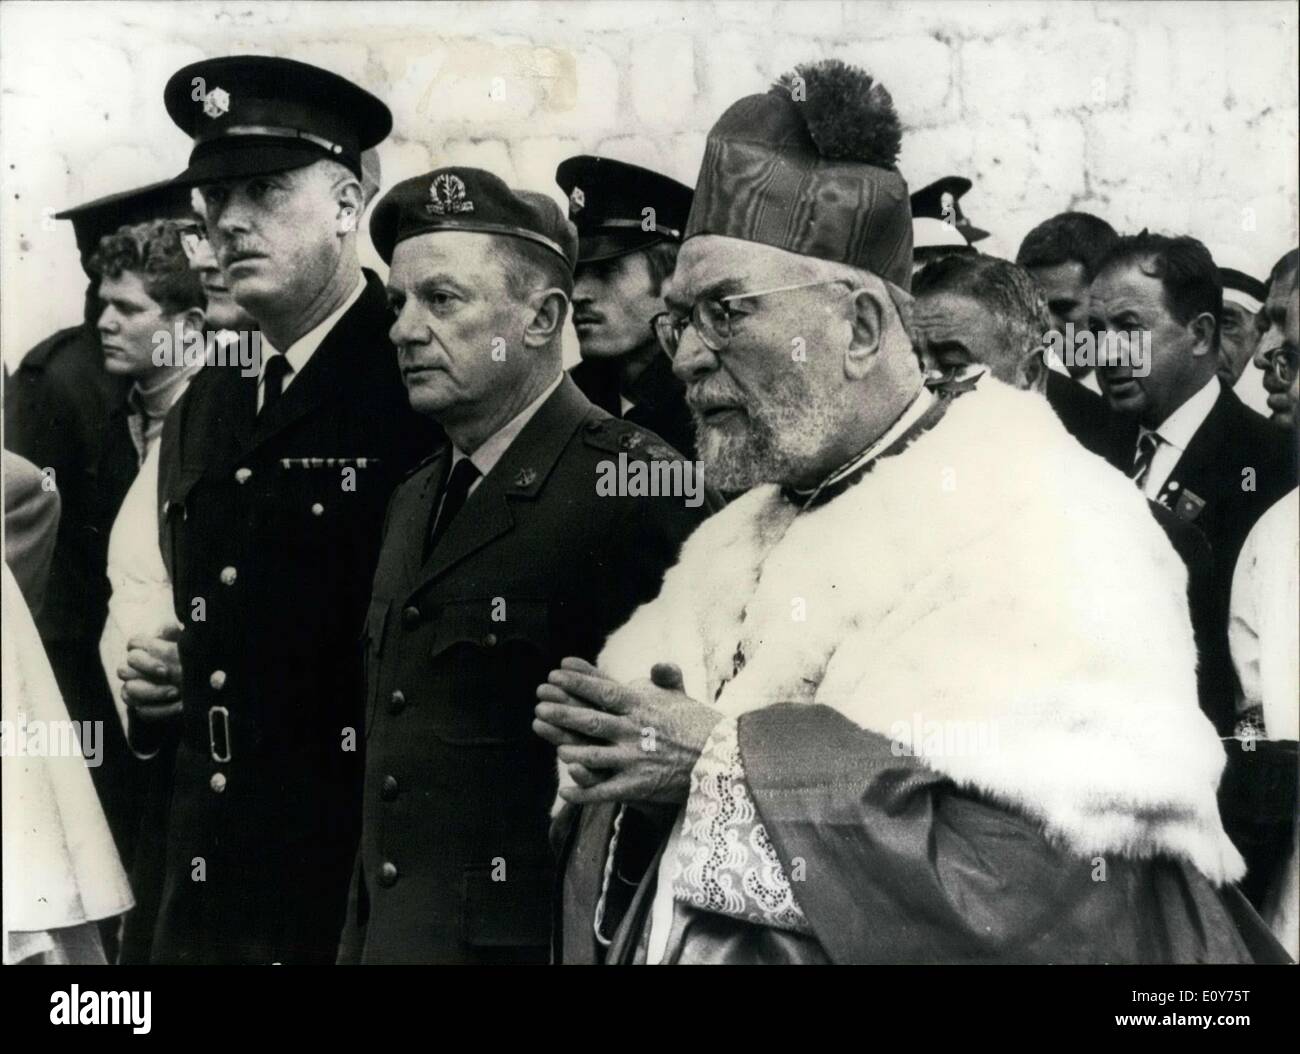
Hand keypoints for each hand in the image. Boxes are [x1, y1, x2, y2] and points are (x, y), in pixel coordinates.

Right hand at [119, 622, 183, 721]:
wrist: (204, 684)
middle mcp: (134, 670)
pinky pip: (143, 712)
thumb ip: (177, 635)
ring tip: (176, 691)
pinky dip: (162, 710)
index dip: (144, 647)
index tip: (163, 655)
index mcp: (144, 650)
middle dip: (146, 671)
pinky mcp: (143, 708)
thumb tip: (171, 627)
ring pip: (129, 691)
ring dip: (153, 692)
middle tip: (168, 672)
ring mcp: (136, 689)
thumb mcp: (188, 644)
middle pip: (124, 669)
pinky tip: (180, 706)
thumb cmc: (191, 658)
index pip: (133, 644)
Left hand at [534, 657, 720, 805]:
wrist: (726, 761)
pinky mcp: (638, 786)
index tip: (555, 674)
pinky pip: (603, 791)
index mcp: (642, 706)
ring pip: (591, 755)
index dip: (576, 682)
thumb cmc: (703, 727)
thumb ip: (666, 678)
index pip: (602, 690)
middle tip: (539, 704)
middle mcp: (634, 731)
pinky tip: (565, 792)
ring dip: (568, 750)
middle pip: (589, 720)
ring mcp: (634, 759)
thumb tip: (656, 666)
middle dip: (561, 712)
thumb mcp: (684, 698)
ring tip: (554, 746)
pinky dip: (583, 793)